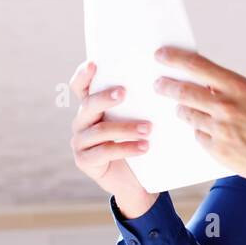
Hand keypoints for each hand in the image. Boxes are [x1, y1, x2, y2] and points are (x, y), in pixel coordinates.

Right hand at [68, 61, 157, 217]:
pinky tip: (144, 148)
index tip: (94, 63)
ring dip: (126, 128)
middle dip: (106, 98)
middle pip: (88, 105)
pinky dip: (126, 148)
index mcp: (92, 107)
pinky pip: (105, 151)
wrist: (136, 181)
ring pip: (100, 130)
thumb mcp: (138, 119)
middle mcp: (82, 122)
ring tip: (149, 129)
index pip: (80, 87)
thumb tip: (165, 80)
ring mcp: (80, 142)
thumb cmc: (139, 142)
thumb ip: (139, 103)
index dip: (83, 75)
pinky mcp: (85, 161)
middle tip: (125, 92)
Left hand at [154, 47, 245, 199]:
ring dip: (183, 110)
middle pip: (184, 91)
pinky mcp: (217, 150)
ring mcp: (220, 130)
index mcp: (238, 88)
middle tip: (159, 84)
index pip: (199, 66)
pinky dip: (200, 132)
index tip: (161, 55)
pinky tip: (212, 132)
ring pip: (187, 114)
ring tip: (186, 109)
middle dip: (166, 86)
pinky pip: (197, 136)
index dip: (176, 58)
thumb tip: (207, 81)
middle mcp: (227, 107)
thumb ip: (233, 86)